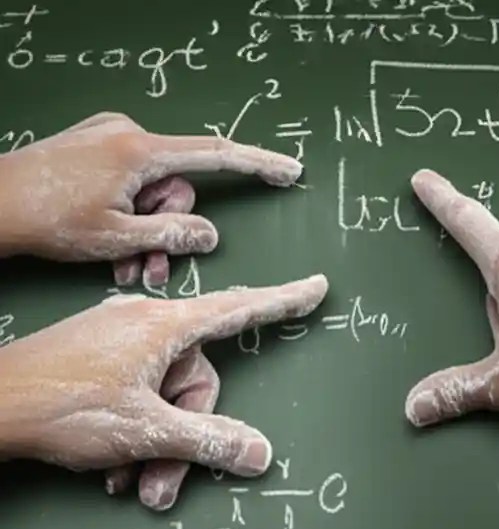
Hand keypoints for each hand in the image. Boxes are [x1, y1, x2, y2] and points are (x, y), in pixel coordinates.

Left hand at [0, 111, 301, 285]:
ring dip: (147, 229)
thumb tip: (209, 236)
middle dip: (169, 227)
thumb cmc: (47, 219)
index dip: (259, 165)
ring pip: (154, 189)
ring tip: (126, 265)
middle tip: (148, 265)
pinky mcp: (94, 144)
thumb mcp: (119, 239)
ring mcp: (109, 136)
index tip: (290, 171)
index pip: (216, 155)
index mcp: (140, 151)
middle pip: (178, 186)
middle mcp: (128, 133)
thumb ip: (173, 237)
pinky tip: (112, 241)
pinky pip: (132, 179)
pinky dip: (130, 212)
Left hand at [0, 275, 328, 510]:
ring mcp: (116, 338)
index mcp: (164, 325)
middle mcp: (143, 323)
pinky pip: (136, 390)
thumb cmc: (63, 406)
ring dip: (156, 443)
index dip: (283, 301)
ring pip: (164, 393)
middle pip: (197, 378)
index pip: (240, 308)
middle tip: (162, 484)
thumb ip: (209, 442)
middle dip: (187, 436)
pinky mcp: (93, 355)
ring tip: (128, 480)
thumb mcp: (147, 432)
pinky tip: (110, 464)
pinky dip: (133, 429)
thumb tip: (259, 453)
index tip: (316, 286)